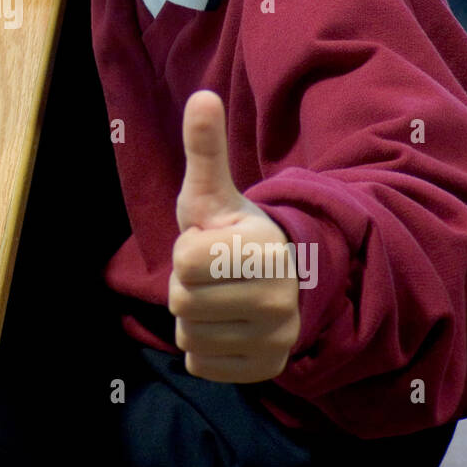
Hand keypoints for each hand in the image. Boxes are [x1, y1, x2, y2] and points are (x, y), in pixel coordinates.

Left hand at [168, 90, 300, 382]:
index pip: (185, 263)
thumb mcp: (214, 192)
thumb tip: (201, 96)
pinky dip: (205, 349)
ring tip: (220, 298)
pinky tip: (226, 326)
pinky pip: (201, 364)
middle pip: (183, 303)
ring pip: (189, 337)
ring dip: (194, 319)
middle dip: (187, 286)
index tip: (210, 245)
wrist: (283, 278)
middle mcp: (279, 298)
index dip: (186, 251)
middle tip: (213, 275)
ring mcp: (277, 339)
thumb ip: (205, 148)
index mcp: (264, 249)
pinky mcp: (267, 370)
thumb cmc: (234, 232)